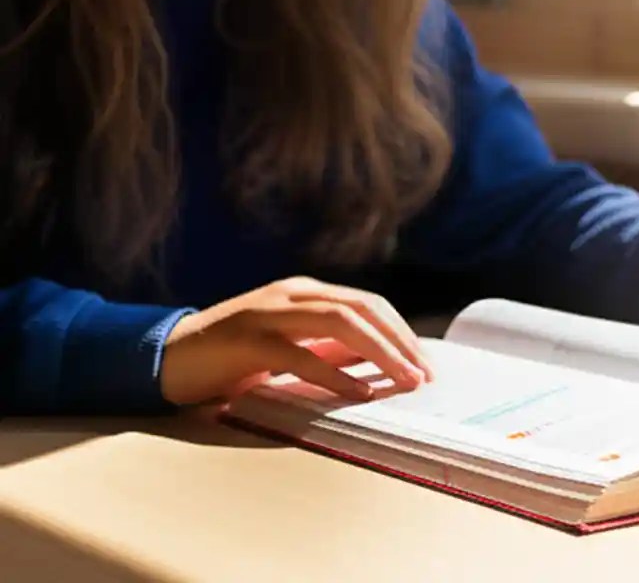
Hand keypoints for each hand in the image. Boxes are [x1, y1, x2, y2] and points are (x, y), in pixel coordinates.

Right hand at [161, 277, 430, 405]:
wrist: (165, 358)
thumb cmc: (232, 358)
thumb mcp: (290, 348)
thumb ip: (328, 349)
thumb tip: (380, 364)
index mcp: (304, 292)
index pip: (368, 304)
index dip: (401, 332)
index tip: (425, 363)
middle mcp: (291, 294)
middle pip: (362, 308)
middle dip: (400, 341)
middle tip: (424, 375)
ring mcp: (268, 312)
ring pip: (340, 321)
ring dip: (380, 352)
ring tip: (403, 381)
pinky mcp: (247, 339)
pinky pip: (300, 353)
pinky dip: (334, 373)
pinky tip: (358, 392)